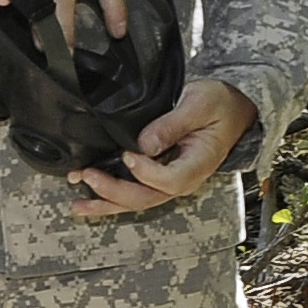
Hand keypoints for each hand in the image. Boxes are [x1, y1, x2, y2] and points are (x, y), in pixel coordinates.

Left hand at [71, 80, 255, 218]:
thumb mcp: (200, 104)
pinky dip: (109, 197)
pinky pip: (134, 191)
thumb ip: (173, 124)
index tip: (128, 155)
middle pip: (147, 197)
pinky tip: (87, 199)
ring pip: (136, 201)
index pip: (171, 180)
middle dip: (114, 191)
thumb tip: (146, 144)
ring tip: (78, 203)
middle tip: (88, 176)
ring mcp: (169, 181)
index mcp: (199, 164)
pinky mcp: (158, 176)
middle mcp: (183, 179)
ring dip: (105, 202)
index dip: (147, 172)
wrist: (230, 111)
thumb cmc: (219, 105)